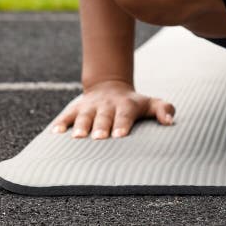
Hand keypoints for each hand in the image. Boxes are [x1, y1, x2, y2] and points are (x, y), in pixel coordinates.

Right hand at [50, 79, 175, 139]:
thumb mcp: (151, 103)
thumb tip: (170, 122)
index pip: (125, 115)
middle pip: (103, 116)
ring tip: (76, 137)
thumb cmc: (134, 103)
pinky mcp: (76, 109)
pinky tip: (55, 133)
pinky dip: (60, 123)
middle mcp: (106, 105)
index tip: (120, 135)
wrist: (109, 87)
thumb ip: (164, 109)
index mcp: (125, 105)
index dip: (122, 124)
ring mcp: (90, 107)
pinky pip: (66, 116)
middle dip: (100, 126)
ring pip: (84, 116)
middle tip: (99, 138)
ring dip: (80, 125)